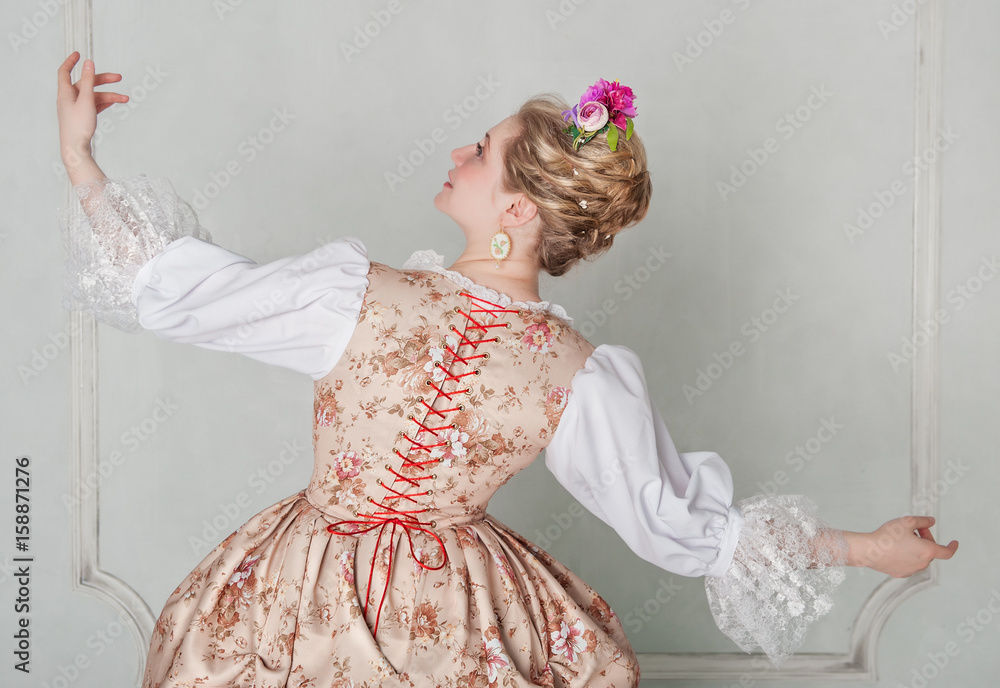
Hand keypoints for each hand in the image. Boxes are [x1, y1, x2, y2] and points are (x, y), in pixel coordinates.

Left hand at [57, 51, 128, 167]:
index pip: (65, 71)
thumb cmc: (78, 126)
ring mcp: (76, 107)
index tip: (79, 54)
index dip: (71, 61)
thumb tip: (89, 63)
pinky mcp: (82, 116)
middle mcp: (69, 98)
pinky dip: (104, 103)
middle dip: (103, 80)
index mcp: (65, 92)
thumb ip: (89, 80)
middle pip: (86, 83)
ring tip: (125, 99)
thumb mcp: (86, 99)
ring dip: (109, 96)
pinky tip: (115, 103)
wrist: (75, 148)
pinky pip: (94, 105)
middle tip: (118, 78)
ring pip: (94, 96)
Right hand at [858, 515, 957, 577]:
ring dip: (915, 548)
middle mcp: (922, 564)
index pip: (947, 552)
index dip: (952, 547)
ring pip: (918, 557)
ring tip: (900, 538)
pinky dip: (906, 555)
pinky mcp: (900, 573)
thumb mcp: (906, 521)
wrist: (869, 551)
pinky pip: (908, 563)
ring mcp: (911, 570)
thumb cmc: (888, 536)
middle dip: (924, 539)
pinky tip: (893, 548)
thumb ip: (922, 520)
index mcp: (927, 551)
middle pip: (929, 550)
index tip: (954, 543)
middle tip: (912, 529)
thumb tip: (931, 521)